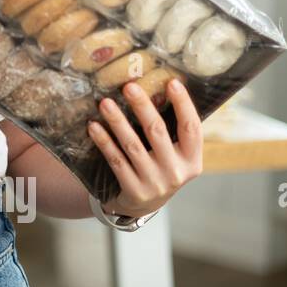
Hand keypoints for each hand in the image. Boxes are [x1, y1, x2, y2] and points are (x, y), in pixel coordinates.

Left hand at [88, 77, 203, 218]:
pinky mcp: (133, 189)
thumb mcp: (175, 155)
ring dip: (117, 121)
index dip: (184, 105)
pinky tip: (93, 126)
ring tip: (105, 103)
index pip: (192, 128)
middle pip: (158, 132)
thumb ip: (173, 131)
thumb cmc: (160, 167)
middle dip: (142, 107)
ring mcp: (154, 183)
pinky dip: (104, 141)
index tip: (172, 82)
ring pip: (133, 145)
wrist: (144, 204)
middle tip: (129, 86)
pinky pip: (115, 160)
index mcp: (192, 160)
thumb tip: (161, 87)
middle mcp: (176, 172)